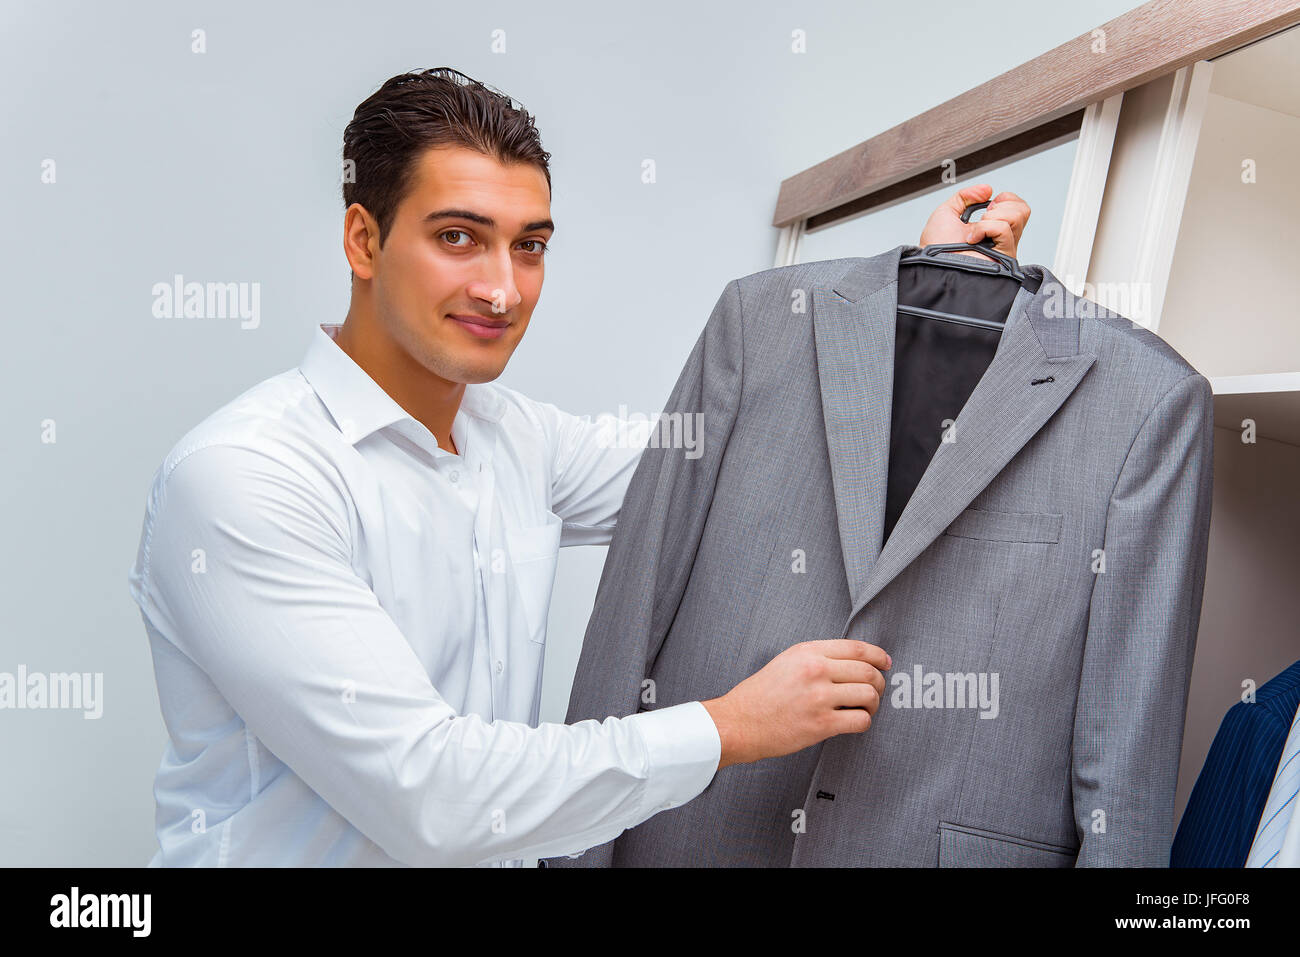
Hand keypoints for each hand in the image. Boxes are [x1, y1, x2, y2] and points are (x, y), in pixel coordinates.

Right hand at [701, 639, 891, 768]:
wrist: (739, 722)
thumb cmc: (760, 694)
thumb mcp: (786, 662)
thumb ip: (816, 658)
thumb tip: (851, 662)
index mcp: (807, 652)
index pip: (856, 648)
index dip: (877, 655)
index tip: (885, 663)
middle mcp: (815, 671)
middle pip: (867, 672)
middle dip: (878, 682)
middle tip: (876, 690)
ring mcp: (819, 697)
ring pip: (868, 695)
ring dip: (873, 704)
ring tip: (866, 708)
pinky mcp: (821, 724)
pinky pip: (860, 720)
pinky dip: (864, 722)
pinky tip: (854, 722)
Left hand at [918, 183, 1030, 260]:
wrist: (931, 263)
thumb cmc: (935, 247)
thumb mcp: (946, 212)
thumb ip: (965, 196)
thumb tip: (987, 189)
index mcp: (993, 229)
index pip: (1017, 207)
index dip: (1003, 199)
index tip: (985, 207)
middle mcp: (1001, 239)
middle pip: (1023, 210)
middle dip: (1000, 205)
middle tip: (983, 217)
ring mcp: (1004, 248)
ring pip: (1018, 216)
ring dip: (992, 216)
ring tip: (977, 229)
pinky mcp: (1003, 255)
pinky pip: (1004, 228)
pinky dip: (985, 227)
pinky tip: (973, 238)